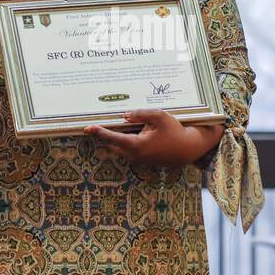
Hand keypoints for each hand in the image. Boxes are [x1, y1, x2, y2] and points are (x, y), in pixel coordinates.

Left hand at [85, 110, 223, 167]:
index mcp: (136, 145)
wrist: (187, 149)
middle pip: (111, 145)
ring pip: (118, 148)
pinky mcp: (142, 160)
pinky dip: (122, 142)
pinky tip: (125, 131)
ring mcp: (138, 159)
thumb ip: (140, 114)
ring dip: (113, 139)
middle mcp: (134, 155)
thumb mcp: (159, 117)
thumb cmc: (174, 132)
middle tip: (96, 124)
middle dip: (103, 135)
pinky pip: (126, 150)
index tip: (87, 128)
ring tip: (109, 125)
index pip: (112, 138)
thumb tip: (124, 115)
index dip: (99, 132)